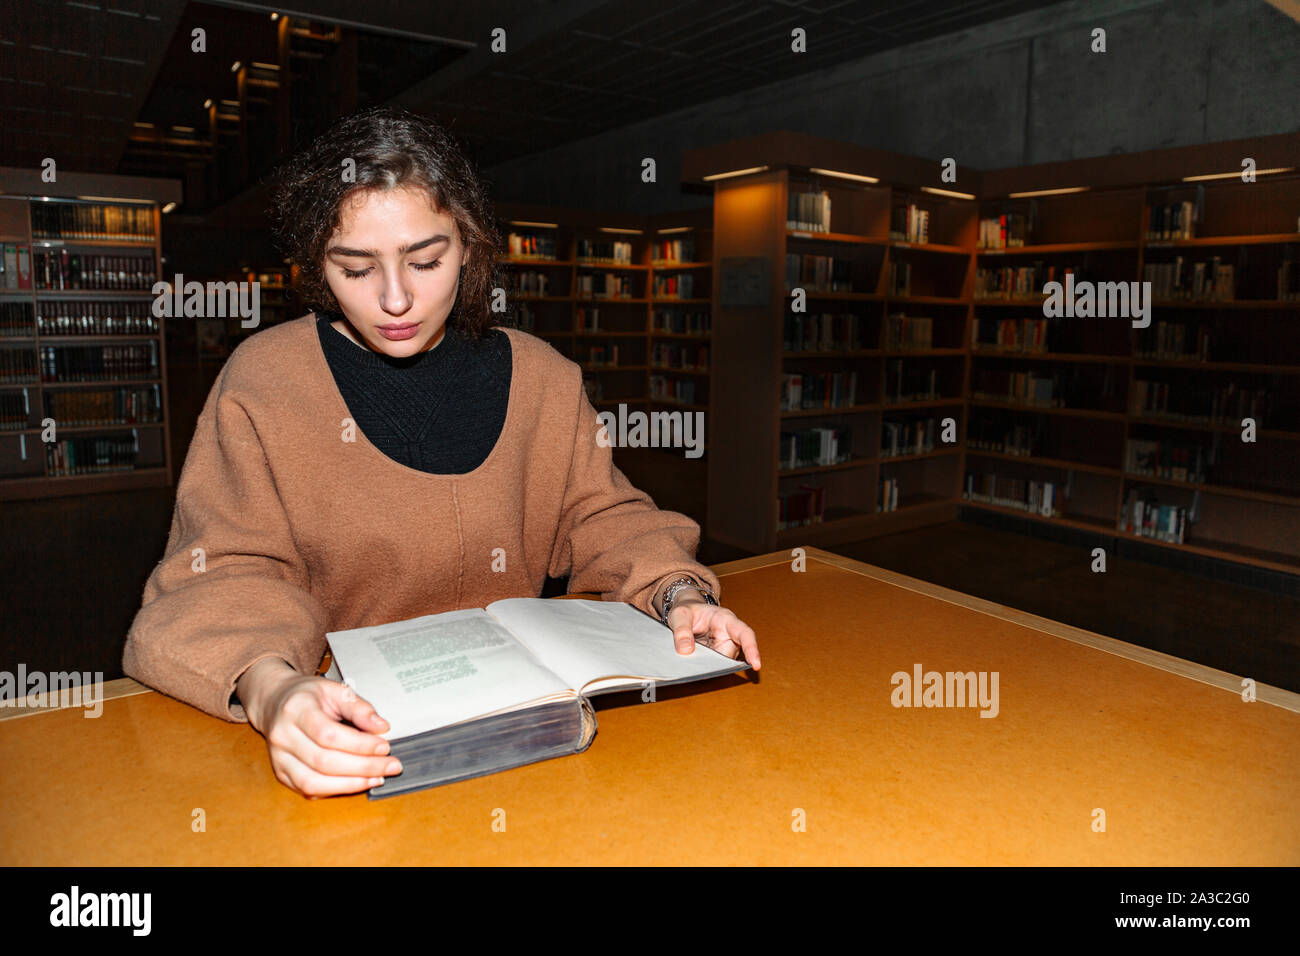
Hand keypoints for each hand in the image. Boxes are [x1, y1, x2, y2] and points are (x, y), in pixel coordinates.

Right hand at [236, 658, 402, 797]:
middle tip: (391, 766)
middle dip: (363, 767)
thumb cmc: (306, 695)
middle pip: (324, 762)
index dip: (359, 744)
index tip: (384, 746)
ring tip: (377, 778)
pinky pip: (308, 790)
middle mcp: (283, 736)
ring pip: (314, 782)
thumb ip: (359, 707)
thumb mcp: (334, 689)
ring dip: (350, 784)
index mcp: (296, 710)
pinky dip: (335, 790)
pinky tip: (356, 783)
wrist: (274, 701)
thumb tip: (382, 727)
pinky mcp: (281, 773)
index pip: (329, 734)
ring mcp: (279, 758)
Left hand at [667, 599, 760, 669]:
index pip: (744, 633)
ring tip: (691, 662)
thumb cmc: (687, 610)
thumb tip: (686, 650)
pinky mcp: (715, 657)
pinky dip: (702, 668)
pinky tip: (691, 666)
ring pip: (722, 663)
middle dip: (718, 663)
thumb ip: (682, 630)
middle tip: (700, 666)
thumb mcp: (680, 614)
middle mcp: (728, 635)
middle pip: (731, 654)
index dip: (752, 648)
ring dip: (708, 666)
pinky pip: (712, 666)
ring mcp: (723, 647)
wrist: (686, 613)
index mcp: (725, 619)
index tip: (756, 665)